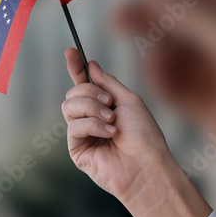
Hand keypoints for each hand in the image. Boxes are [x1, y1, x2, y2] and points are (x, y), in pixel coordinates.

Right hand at [62, 48, 210, 216]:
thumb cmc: (144, 135)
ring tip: (112, 121)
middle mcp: (90, 118)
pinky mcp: (76, 148)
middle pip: (73, 92)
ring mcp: (81, 133)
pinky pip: (73, 125)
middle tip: (110, 104)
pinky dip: (92, 125)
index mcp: (103, 105)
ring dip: (92, 109)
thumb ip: (107, 82)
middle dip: (90, 94)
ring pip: (69, 106)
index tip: (70, 51)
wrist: (146, 165)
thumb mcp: (129, 100)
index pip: (83, 83)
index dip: (76, 67)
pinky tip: (109, 133)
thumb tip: (91, 65)